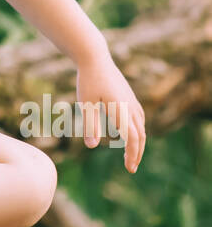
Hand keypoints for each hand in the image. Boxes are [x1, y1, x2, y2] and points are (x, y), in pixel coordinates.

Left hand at [76, 50, 145, 173]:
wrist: (95, 58)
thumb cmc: (87, 80)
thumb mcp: (85, 103)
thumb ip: (90, 125)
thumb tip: (92, 146)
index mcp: (121, 110)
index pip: (132, 138)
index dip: (132, 154)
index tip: (130, 168)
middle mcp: (130, 106)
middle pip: (140, 135)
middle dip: (137, 153)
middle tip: (131, 168)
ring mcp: (131, 101)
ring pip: (141, 126)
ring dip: (138, 142)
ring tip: (131, 155)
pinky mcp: (129, 96)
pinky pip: (139, 118)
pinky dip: (138, 130)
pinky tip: (132, 135)